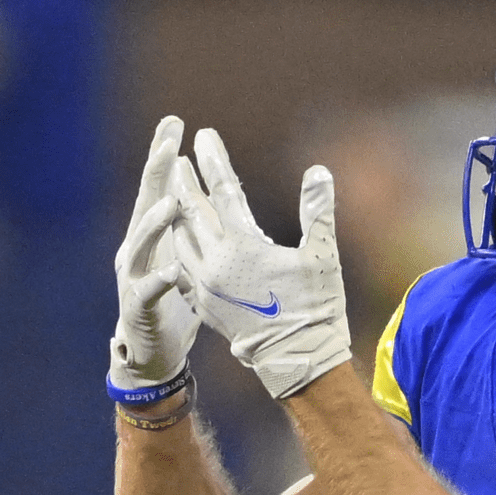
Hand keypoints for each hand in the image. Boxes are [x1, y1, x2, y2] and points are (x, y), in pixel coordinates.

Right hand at [108, 116, 200, 399]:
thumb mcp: (190, 256)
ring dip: (156, 223)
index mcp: (157, 233)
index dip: (164, 154)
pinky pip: (148, 290)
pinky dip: (160, 279)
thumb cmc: (173, 299)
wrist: (152, 351)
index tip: (175, 122)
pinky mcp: (138, 306)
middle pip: (147, 202)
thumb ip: (201, 226)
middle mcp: (139, 248)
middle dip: (155, 172)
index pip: (162, 184)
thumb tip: (227, 195)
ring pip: (141, 243)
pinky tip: (174, 270)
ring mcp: (134, 276)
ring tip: (172, 203)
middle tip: (167, 145)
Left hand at [170, 127, 350, 398]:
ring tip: (173, 194)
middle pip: (193, 212)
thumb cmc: (315, 306)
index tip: (205, 136)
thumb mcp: (322, 255)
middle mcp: (216, 263)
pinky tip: (178, 242)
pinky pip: (182, 268)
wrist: (297, 358)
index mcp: (243, 246)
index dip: (215, 161)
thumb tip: (318, 171)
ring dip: (177, 213)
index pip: (224, 192)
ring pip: (182, 240)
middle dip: (185, 182)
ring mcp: (206, 286)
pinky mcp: (205, 304)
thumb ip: (318, 210)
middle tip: (176, 157)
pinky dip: (178, 247)